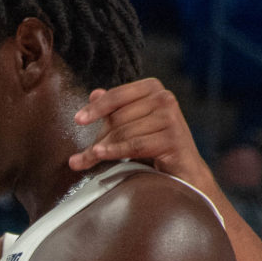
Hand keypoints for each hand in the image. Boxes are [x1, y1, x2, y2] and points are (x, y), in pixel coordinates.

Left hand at [70, 79, 208, 187]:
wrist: (183, 171)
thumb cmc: (155, 146)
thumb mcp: (133, 123)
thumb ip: (116, 109)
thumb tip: (94, 93)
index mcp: (152, 88)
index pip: (116, 96)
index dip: (96, 109)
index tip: (78, 120)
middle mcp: (164, 98)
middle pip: (118, 117)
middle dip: (98, 138)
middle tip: (80, 157)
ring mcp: (170, 117)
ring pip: (124, 132)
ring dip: (101, 149)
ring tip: (86, 160)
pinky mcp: (172, 138)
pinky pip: (135, 145)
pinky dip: (115, 151)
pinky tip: (100, 154)